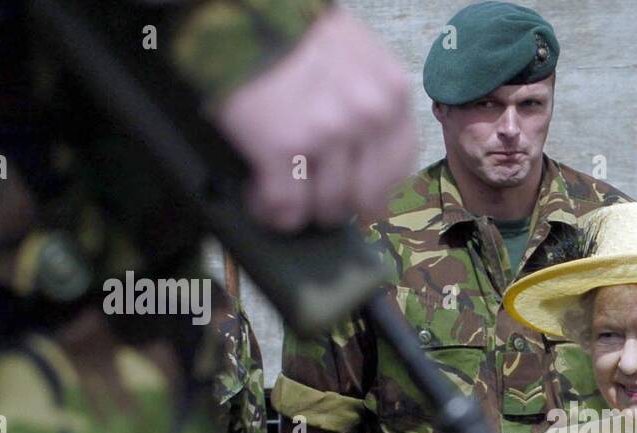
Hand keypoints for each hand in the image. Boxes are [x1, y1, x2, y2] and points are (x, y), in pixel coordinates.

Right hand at [215, 7, 416, 230]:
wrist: (236, 13)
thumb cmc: (294, 38)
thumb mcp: (357, 59)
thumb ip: (373, 105)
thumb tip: (368, 166)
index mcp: (392, 94)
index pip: (400, 171)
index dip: (374, 192)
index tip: (355, 199)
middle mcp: (368, 114)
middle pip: (365, 199)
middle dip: (337, 204)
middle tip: (312, 195)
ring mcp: (327, 131)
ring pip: (325, 208)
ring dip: (300, 207)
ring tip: (280, 189)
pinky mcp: (282, 146)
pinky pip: (285, 207)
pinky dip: (269, 209)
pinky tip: (260, 194)